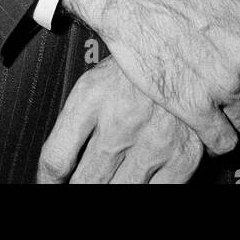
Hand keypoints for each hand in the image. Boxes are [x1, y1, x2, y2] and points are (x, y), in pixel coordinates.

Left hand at [36, 56, 202, 183]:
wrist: (191, 44)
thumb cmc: (143, 61)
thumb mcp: (100, 76)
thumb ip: (77, 118)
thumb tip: (60, 163)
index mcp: (93, 95)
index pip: (56, 159)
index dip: (48, 181)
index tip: (51, 183)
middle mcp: (121, 121)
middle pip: (83, 183)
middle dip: (77, 187)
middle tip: (82, 181)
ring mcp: (153, 142)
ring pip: (116, 193)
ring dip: (108, 190)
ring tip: (108, 179)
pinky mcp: (183, 157)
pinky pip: (155, 195)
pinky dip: (143, 193)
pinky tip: (137, 182)